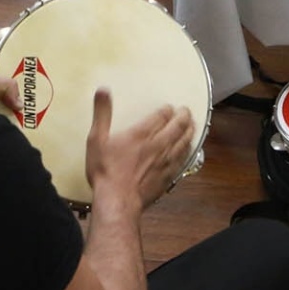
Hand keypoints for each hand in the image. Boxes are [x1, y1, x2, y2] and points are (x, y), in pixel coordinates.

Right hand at [84, 92, 196, 210]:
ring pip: (184, 142)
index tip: (169, 107)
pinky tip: (189, 150)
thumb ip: (101, 113)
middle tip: (186, 111)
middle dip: (183, 116)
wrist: (118, 200)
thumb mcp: (96, 139)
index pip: (161, 116)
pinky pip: (183, 160)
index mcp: (142, 133)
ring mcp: (166, 161)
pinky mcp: (168, 176)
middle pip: (177, 126)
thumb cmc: (106, 171)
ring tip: (192, 125)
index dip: (167, 110)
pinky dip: (188, 151)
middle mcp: (158, 144)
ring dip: (190, 131)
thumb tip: (103, 89)